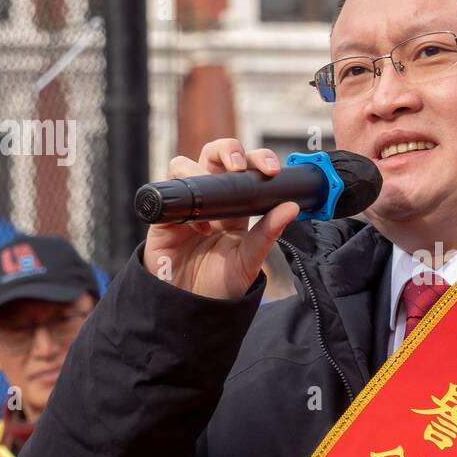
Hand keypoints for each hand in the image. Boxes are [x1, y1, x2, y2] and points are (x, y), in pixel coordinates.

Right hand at [142, 138, 299, 298]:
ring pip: (182, 164)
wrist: (192, 307)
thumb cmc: (221, 284)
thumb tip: (292, 207)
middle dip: (227, 150)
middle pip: (213, 154)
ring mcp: (184, 204)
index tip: (272, 169)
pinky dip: (182, 203)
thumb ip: (268, 233)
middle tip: (240, 167)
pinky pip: (166, 194)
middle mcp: (209, 199)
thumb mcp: (250, 259)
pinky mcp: (163, 217)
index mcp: (234, 205)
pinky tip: (197, 227)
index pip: (245, 168)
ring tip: (214, 211)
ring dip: (198, 173)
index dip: (256, 159)